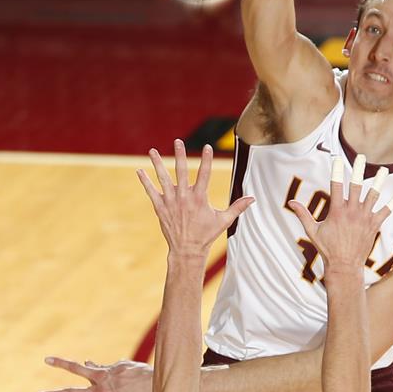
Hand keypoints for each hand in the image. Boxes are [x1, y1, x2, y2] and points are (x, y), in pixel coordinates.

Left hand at [138, 142, 251, 259]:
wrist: (187, 250)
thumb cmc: (206, 235)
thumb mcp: (224, 221)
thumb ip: (237, 207)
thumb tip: (252, 199)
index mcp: (200, 198)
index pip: (205, 174)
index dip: (206, 160)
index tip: (207, 147)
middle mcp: (184, 197)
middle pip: (181, 171)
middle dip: (180, 155)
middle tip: (178, 141)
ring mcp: (171, 202)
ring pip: (163, 178)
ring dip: (158, 164)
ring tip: (152, 151)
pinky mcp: (160, 208)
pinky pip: (151, 192)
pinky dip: (145, 181)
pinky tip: (140, 171)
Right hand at [287, 154, 390, 278]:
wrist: (344, 266)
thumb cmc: (327, 249)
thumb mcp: (312, 231)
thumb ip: (303, 214)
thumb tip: (290, 202)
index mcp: (337, 211)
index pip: (336, 186)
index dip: (336, 171)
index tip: (336, 159)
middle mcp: (352, 212)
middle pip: (356, 186)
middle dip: (358, 170)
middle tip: (360, 156)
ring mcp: (364, 218)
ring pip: (373, 195)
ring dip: (379, 182)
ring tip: (383, 170)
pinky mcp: (374, 225)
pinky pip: (385, 212)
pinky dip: (392, 203)